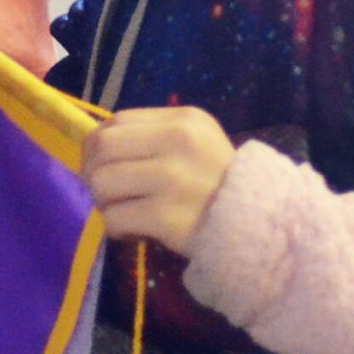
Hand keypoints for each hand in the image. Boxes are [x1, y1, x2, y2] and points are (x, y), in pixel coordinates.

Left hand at [83, 107, 234, 253]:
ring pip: (102, 182)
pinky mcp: (166, 216)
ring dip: (104, 202)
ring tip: (123, 212)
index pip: (116, 121)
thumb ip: (154, 137)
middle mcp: (179, 142)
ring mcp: (173, 179)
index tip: (100, 165)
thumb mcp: (198, 143)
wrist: (261, 228)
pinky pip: (115, 218)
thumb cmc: (220, 186)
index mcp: (184, 121)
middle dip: (92, 172)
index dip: (97, 145)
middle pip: (102, 148)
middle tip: (105, 192)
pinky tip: (136, 232)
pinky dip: (117, 228)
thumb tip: (96, 147)